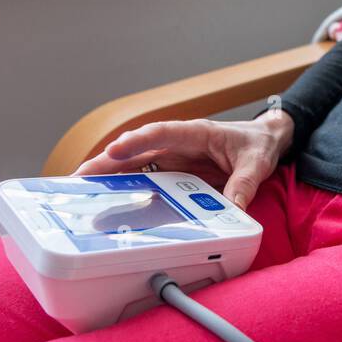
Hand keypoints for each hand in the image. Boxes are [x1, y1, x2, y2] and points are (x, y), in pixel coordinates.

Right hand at [72, 109, 295, 210]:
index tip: (113, 149)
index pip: (161, 133)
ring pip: (134, 164)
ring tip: (77, 189)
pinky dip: (123, 186)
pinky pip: (145, 177)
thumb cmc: (257, 145)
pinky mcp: (173, 171)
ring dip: (107, 175)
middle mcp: (178, 143)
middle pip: (136, 149)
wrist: (265, 141)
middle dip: (106, 161)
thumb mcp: (256, 163)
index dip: (136, 141)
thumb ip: (244, 185)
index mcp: (196, 133)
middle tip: (76, 177)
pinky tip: (104, 199)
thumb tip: (233, 209)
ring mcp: (173, 157)